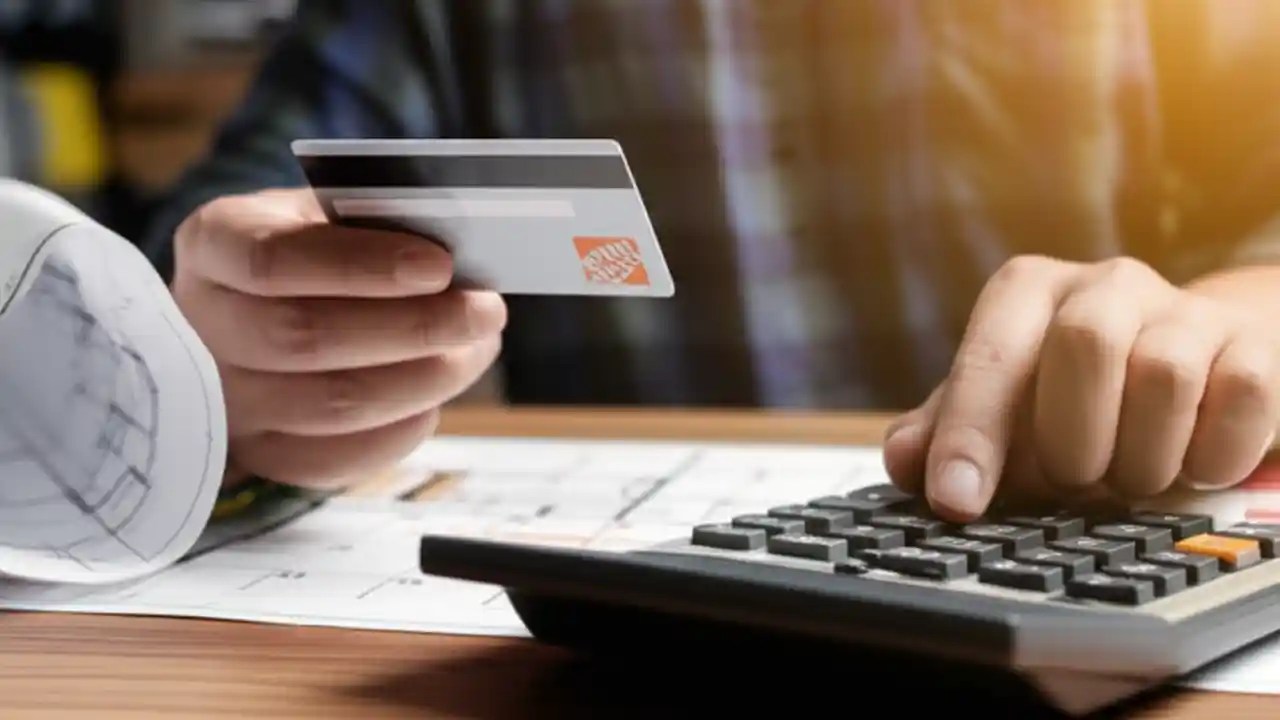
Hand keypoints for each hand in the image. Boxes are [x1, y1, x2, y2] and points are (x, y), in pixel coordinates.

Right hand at [171, 189, 505, 488]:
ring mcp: (224, 398)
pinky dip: (399, 430)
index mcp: (213, 244)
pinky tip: (435, 396)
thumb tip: (455, 261)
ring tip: (475, 348)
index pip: (273, 260)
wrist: (257, 303)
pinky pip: (335, 458)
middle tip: (484, 312)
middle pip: (305, 339)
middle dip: (414, 327)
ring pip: (330, 405)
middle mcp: (202, 325)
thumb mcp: (326, 211)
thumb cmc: (311, 248)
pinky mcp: (259, 452)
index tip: (439, 265)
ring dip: (423, 379)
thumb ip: (374, 225)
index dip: (361, 266)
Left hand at [882, 255, 1279, 520]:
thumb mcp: (1007, 406)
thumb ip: (950, 429)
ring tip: (1127, 477)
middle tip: (1070, 480)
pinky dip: (1207, 457)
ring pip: (1164, 378)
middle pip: (1084, 346)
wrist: (1204, 362)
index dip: (971, 431)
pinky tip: (1189, 466)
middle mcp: (1105, 284)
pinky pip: (1239, 402)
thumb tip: (906, 461)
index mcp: (1029, 292)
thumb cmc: (1082, 391)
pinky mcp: (1253, 346)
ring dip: (1138, 457)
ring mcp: (1186, 309)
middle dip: (1069, 440)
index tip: (957, 500)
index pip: (992, 353)